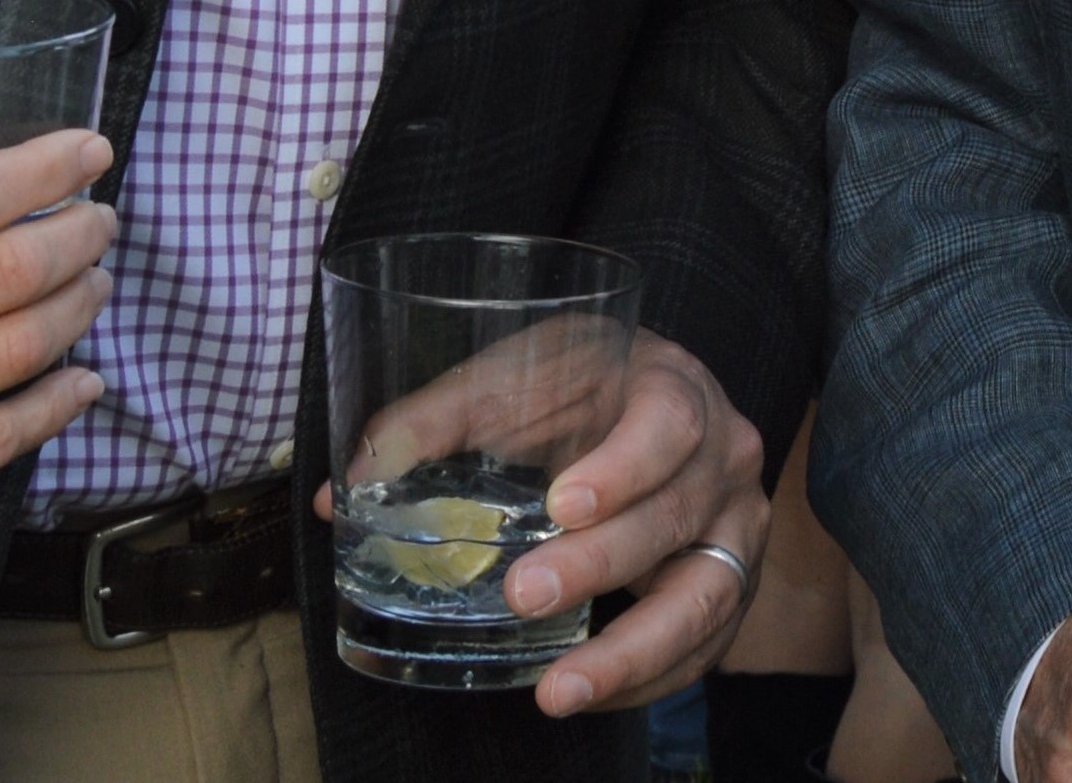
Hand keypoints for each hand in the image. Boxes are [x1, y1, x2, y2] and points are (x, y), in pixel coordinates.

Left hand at [320, 332, 766, 720]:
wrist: (650, 401)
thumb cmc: (581, 387)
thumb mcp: (514, 378)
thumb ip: (432, 423)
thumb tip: (334, 494)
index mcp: (676, 389)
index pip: (669, 423)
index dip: (624, 466)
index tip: (562, 504)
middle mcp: (724, 459)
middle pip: (676, 516)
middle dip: (599, 564)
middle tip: (524, 596)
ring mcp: (737, 529)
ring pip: (703, 598)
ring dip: (630, 653)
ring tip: (557, 691)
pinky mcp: (729, 587)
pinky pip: (700, 646)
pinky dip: (643, 679)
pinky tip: (580, 693)